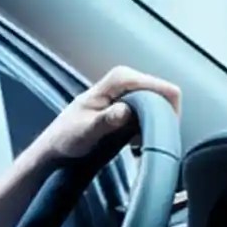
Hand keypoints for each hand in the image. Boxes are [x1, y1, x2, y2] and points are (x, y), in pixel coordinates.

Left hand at [36, 66, 181, 160]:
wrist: (57, 143)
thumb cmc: (67, 137)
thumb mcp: (86, 132)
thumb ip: (106, 120)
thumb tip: (125, 112)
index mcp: (120, 79)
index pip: (163, 89)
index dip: (169, 113)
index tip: (159, 136)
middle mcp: (128, 79)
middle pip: (166, 97)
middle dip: (162, 122)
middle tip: (144, 144)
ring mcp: (130, 91)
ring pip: (162, 107)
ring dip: (155, 128)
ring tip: (137, 146)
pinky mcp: (131, 104)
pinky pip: (153, 114)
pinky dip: (149, 130)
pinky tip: (134, 144)